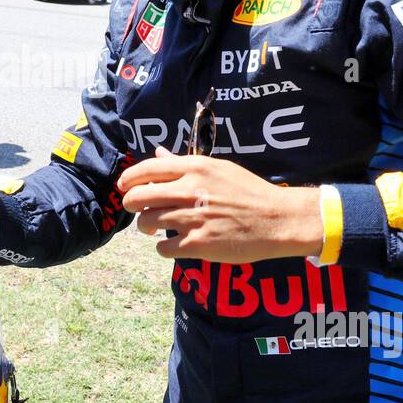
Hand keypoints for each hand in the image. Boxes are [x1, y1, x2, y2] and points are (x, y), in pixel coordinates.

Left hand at [118, 147, 322, 262]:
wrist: (277, 219)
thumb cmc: (249, 192)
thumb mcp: (218, 168)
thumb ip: (184, 164)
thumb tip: (158, 154)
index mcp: (194, 168)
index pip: (145, 170)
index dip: (128, 180)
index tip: (125, 187)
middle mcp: (189, 191)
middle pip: (138, 197)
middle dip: (132, 204)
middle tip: (140, 209)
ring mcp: (192, 218)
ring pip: (147, 223)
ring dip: (147, 226)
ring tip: (157, 227)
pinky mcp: (198, 244)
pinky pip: (162, 248)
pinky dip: (162, 248)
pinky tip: (173, 244)